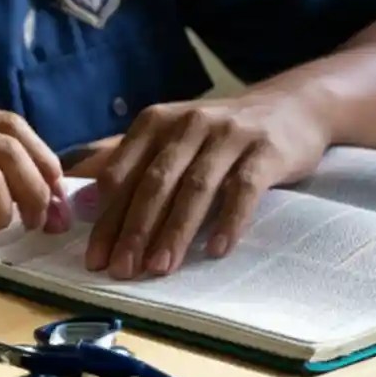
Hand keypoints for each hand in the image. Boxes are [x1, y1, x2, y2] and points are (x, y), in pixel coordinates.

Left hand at [86, 93, 330, 278]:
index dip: (106, 218)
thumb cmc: (220, 134)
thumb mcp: (173, 137)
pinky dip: (229, 220)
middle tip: (121, 270)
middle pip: (155, 182)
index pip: (122, 173)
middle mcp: (189, 124)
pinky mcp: (265, 150)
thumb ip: (134, 164)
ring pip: (195, 187)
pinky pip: (244, 188)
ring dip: (175, 231)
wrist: (291, 106)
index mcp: (156, 122)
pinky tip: (215, 249)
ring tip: (160, 267)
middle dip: (134, 229)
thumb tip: (84, 204)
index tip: (96, 258)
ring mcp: (229, 135)